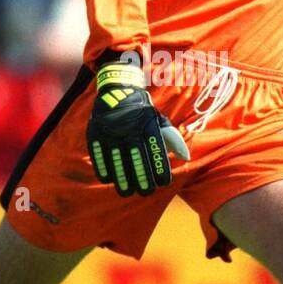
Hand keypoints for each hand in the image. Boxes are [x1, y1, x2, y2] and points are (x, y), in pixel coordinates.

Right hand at [86, 62, 189, 196]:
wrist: (117, 91)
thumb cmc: (143, 112)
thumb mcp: (159, 119)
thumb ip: (173, 138)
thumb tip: (186, 157)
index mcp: (147, 125)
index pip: (156, 151)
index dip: (160, 168)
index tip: (163, 183)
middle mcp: (130, 129)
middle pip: (136, 159)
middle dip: (142, 179)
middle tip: (146, 192)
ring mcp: (111, 132)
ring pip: (117, 161)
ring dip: (122, 179)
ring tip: (127, 192)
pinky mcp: (96, 133)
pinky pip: (100, 155)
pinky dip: (104, 168)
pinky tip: (109, 179)